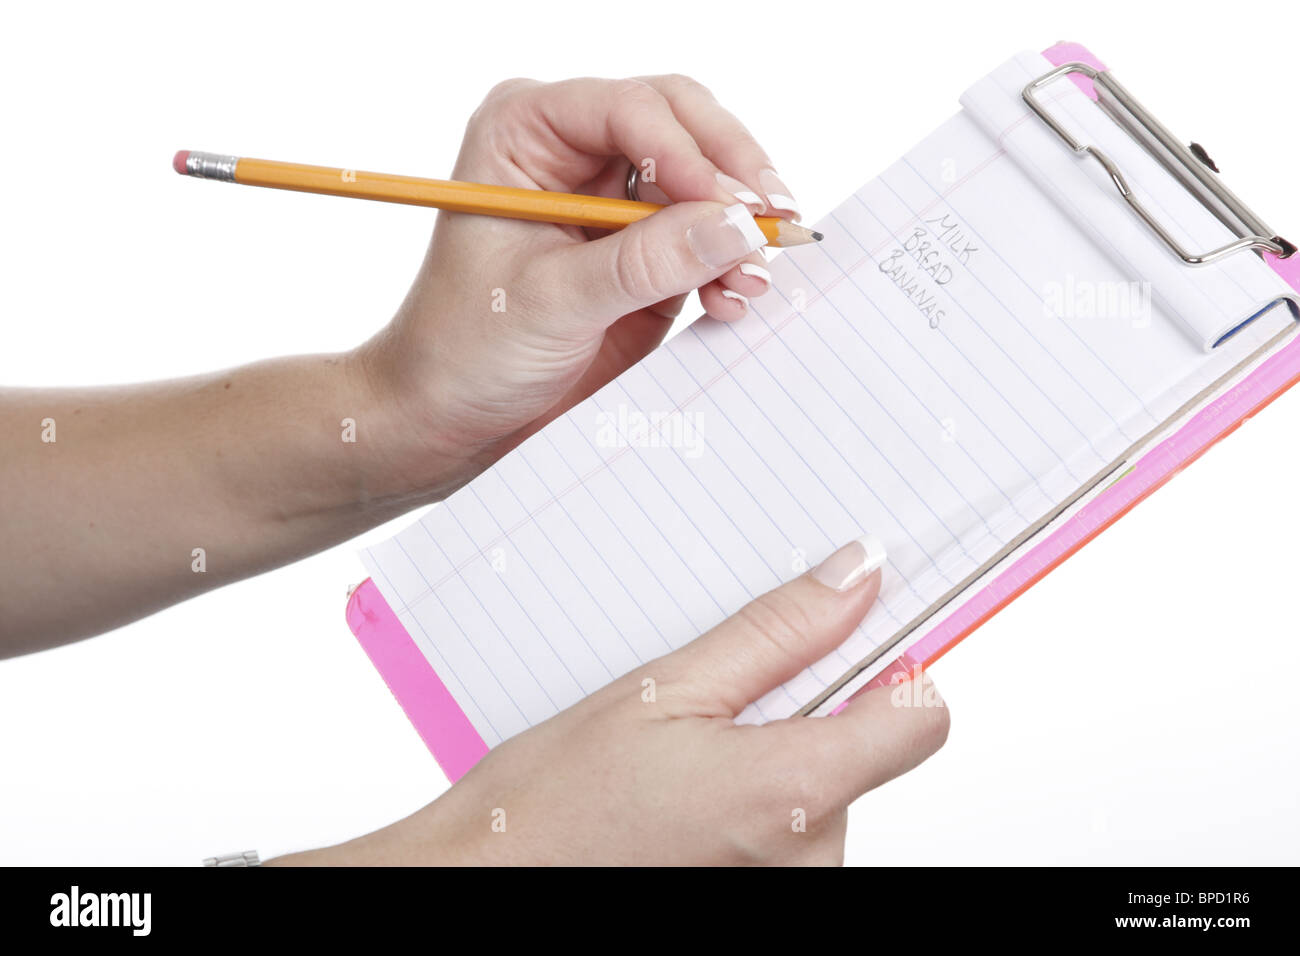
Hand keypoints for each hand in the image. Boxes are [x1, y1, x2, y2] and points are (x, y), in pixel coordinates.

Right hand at [276, 536, 948, 865]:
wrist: (483, 885)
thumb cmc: (549, 805)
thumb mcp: (660, 691)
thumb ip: (775, 635)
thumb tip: (856, 579)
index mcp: (789, 795)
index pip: (920, 719)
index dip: (898, 665)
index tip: (859, 633)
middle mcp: (807, 860)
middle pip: (862, 751)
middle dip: (802, 711)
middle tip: (716, 697)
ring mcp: (785, 891)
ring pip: (819, 788)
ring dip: (768, 756)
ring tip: (681, 751)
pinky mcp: (762, 903)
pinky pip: (788, 830)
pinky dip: (750, 798)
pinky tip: (681, 790)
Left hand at [356, 75, 805, 496]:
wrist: (452, 416)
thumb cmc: (466, 349)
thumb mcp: (552, 303)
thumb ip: (645, 262)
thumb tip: (736, 226)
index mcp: (528, 132)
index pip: (629, 109)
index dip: (689, 153)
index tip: (733, 206)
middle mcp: (574, 150)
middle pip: (682, 125)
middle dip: (731, 173)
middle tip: (774, 222)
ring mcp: (614, 200)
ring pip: (705, 179)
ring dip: (737, 224)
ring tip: (751, 277)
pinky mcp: (644, 251)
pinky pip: (706, 237)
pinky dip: (729, 262)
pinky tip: (734, 296)